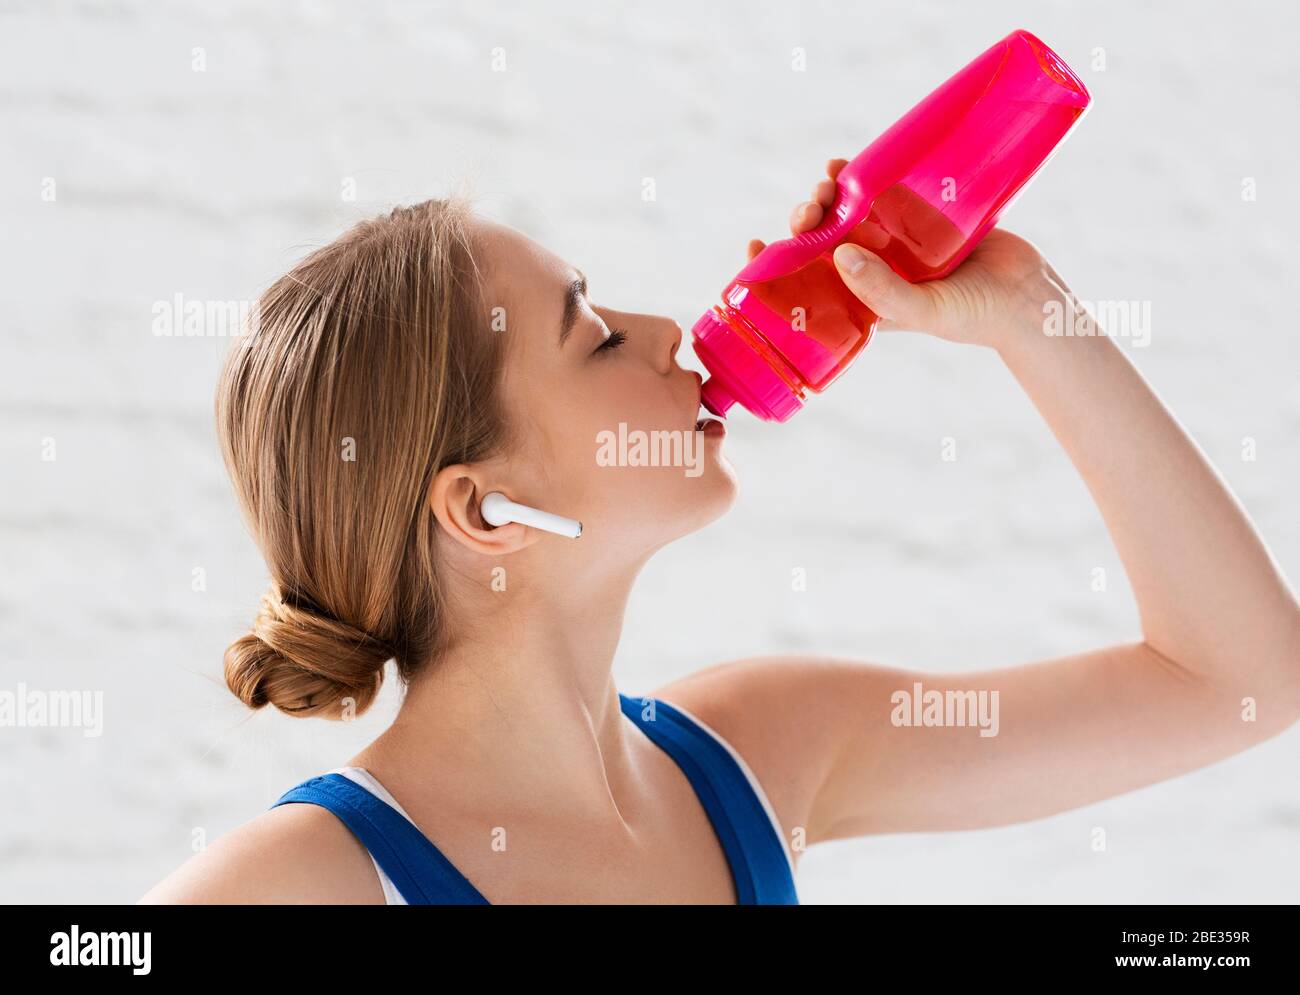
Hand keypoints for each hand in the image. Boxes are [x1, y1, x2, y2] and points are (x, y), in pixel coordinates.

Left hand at [747, 158, 1064, 349]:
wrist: (1029, 295)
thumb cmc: (973, 317)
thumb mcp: (922, 311)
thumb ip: (880, 291)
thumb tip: (838, 253)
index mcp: (860, 299)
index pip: (804, 283)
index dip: (773, 265)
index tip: (753, 247)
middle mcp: (871, 268)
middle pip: (822, 241)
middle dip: (804, 222)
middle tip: (807, 213)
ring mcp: (894, 239)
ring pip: (846, 212)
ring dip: (826, 196)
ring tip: (824, 184)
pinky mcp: (919, 213)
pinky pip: (881, 188)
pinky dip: (858, 174)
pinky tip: (843, 164)